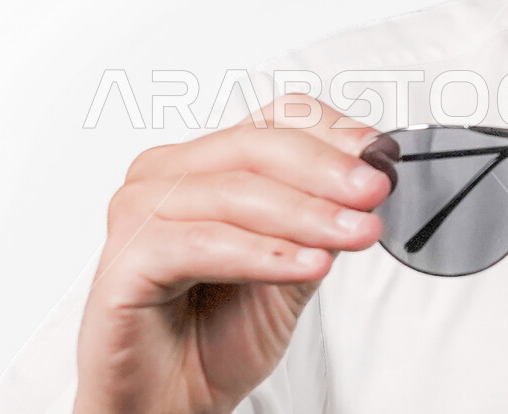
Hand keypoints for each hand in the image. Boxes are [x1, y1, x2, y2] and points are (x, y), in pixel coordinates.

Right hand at [72, 94, 395, 413]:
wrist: (170, 403)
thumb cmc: (214, 336)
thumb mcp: (290, 269)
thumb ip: (319, 222)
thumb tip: (369, 181)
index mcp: (201, 165)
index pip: (272, 121)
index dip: (331, 133)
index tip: (381, 158)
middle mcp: (163, 177)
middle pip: (253, 148)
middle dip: (325, 172)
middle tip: (373, 193)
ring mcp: (137, 212)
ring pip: (232, 193)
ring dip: (304, 215)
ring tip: (353, 233)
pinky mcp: (125, 259)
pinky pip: (202, 244)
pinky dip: (261, 253)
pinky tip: (306, 264)